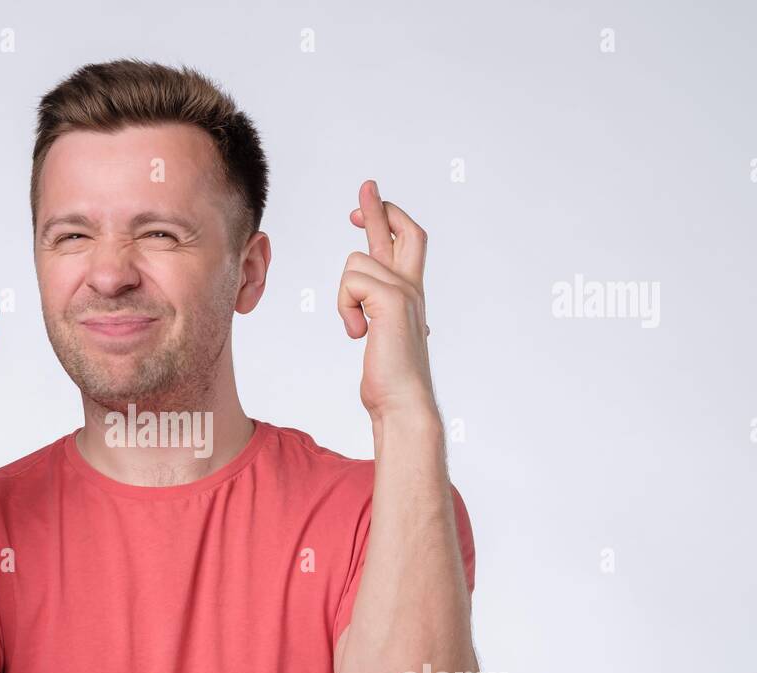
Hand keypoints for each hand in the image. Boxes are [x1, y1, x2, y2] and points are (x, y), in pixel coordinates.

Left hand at [338, 180, 436, 423]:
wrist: (403, 402)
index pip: (405, 245)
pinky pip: (350, 282)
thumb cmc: (390, 379)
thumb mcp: (382, 339)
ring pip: (354, 263)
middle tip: (366, 186)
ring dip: (344, 297)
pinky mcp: (391, 299)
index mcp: (410, 295)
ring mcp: (405, 291)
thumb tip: (370, 316)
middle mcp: (412, 288)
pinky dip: (345, 307)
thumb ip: (377, 317)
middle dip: (379, 208)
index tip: (364, 210)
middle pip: (402, 232)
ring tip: (356, 328)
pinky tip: (356, 333)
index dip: (387, 223)